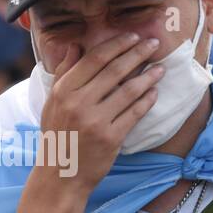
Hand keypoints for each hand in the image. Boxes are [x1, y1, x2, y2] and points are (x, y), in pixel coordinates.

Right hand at [38, 32, 164, 194]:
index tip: (132, 36)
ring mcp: (96, 121)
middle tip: (153, 43)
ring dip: (148, 76)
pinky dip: (146, 101)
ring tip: (160, 68)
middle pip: (114, 70)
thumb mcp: (52, 102)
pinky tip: (154, 92)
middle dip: (137, 53)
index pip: (94, 59)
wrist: (60, 176)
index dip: (116, 45)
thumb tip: (76, 45)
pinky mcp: (111, 138)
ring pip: (128, 90)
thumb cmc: (57, 136)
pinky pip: (134, 113)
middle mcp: (78, 103)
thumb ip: (64, 73)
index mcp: (64, 91)